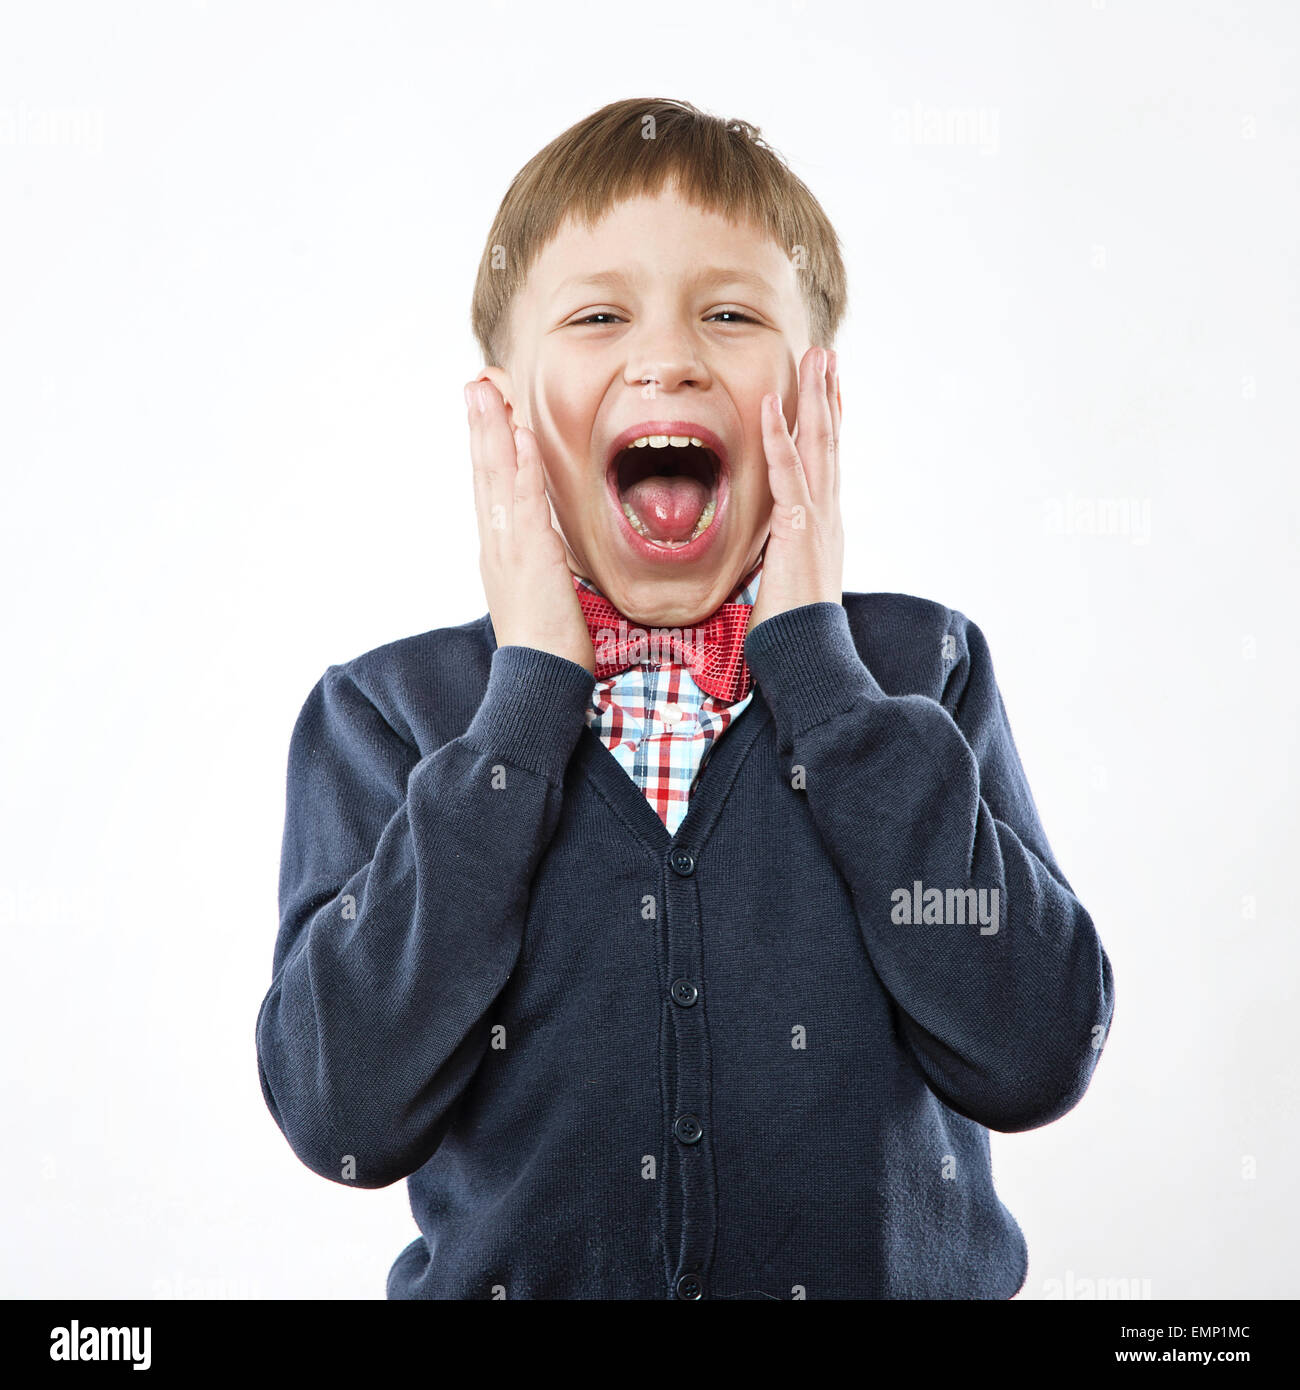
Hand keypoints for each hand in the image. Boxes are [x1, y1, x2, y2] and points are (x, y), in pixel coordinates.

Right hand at [468, 378, 595, 674]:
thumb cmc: (547, 646)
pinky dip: (522, 466)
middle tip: (475, 382)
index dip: (486, 445)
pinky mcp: (530, 556)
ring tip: (486, 390)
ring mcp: (508, 548)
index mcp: (498, 550)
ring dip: (492, 430)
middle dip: (479, 425)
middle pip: (484, 473)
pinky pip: (525, 501)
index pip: (489, 487)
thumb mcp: (539, 592)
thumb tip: (545, 539)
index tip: (484, 408)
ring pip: (497, 478)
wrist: (539, 681)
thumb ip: (538, 560)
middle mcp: (496, 543)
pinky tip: (521, 436)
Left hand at [745, 346, 843, 634]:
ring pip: (819, 446)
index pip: (827, 463)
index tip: (829, 388)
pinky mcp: (799, 527)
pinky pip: (787, 473)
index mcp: (824, 524)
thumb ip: (783, 553)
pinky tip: (772, 405)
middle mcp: (829, 514)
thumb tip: (772, 547)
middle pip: (831, 442)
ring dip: (815, 398)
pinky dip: (779, 437)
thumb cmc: (793, 626)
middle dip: (830, 395)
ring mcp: (818, 517)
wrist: (808, 653)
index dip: (829, 422)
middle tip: (828, 354)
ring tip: (816, 358)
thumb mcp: (789, 580)